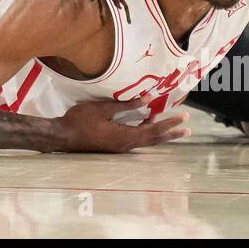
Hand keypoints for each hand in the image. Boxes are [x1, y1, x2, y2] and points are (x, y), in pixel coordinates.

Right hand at [58, 100, 188, 152]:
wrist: (62, 136)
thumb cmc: (80, 120)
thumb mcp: (102, 108)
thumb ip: (125, 105)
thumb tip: (146, 100)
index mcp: (125, 136)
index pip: (153, 130)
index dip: (169, 124)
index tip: (183, 118)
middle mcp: (126, 145)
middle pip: (153, 140)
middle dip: (171, 133)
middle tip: (187, 129)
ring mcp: (119, 147)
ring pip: (146, 141)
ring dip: (160, 134)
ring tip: (172, 127)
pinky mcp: (114, 145)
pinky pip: (136, 139)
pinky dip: (146, 132)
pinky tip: (147, 123)